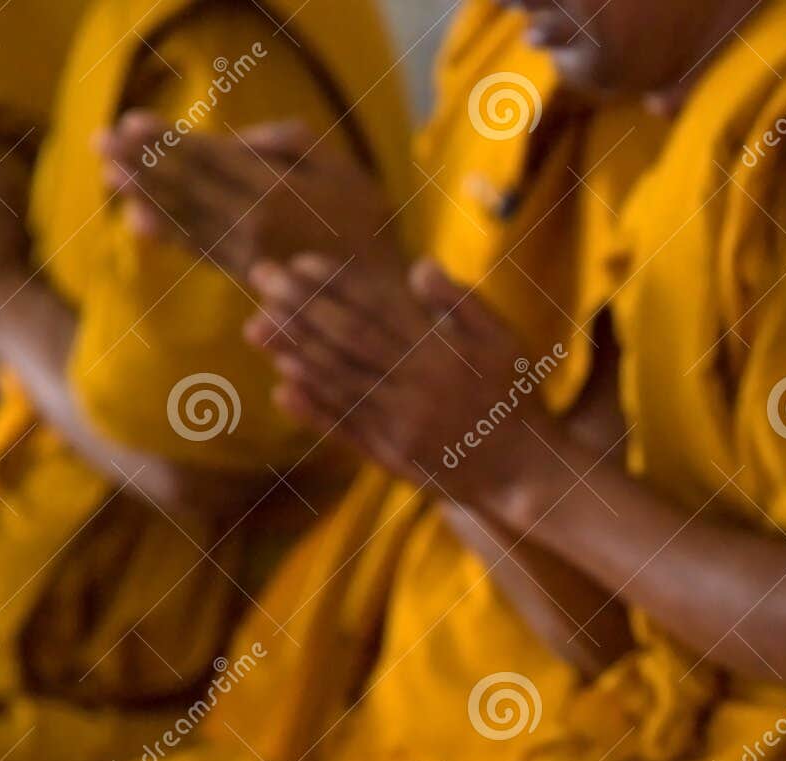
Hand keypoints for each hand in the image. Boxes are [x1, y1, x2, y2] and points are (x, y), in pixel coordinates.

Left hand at [98, 117, 399, 281]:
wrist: (385, 298)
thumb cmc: (371, 228)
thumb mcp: (347, 172)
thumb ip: (293, 148)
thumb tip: (242, 137)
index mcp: (278, 190)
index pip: (210, 159)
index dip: (167, 142)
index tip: (131, 122)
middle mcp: (255, 222)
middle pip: (187, 187)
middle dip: (142, 163)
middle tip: (101, 141)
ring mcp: (248, 254)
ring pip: (185, 218)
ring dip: (144, 195)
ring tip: (109, 174)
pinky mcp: (248, 277)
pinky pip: (200, 252)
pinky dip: (168, 235)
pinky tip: (141, 222)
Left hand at [247, 253, 558, 503]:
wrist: (528, 472)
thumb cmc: (517, 399)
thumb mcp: (505, 340)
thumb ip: (461, 302)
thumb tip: (415, 268)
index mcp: (441, 349)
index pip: (376, 305)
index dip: (333, 283)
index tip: (296, 263)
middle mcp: (417, 383)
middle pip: (347, 336)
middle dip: (299, 305)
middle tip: (260, 278)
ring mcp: (402, 421)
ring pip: (339, 379)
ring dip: (295, 351)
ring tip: (257, 325)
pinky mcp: (395, 455)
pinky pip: (348, 427)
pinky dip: (315, 407)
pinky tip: (284, 386)